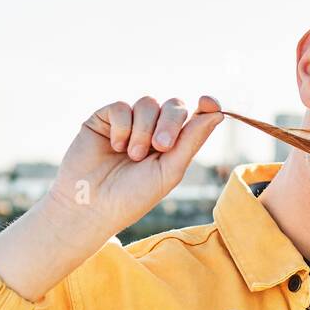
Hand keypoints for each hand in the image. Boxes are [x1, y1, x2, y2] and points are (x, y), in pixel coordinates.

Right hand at [46, 94, 225, 238]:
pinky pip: (121, 106)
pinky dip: (122, 126)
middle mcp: (153, 129)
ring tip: (133, 155)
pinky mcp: (104, 118)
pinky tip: (115, 146)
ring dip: (144, 130)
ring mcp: (129, 122)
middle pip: (173, 105)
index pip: (195, 116)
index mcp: (174, 144)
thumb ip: (191, 141)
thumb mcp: (169, 171)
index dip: (206, 105)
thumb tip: (218, 113)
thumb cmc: (132, 197)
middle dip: (171, 123)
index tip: (208, 103)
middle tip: (161, 147)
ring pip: (148, 103)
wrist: (91, 206)